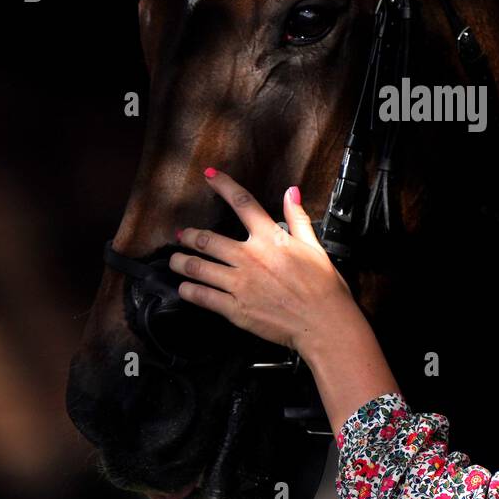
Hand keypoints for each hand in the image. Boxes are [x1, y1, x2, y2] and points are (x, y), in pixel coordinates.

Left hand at [171, 169, 361, 357]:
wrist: (323, 323)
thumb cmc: (323, 287)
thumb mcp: (314, 246)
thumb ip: (298, 218)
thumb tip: (291, 192)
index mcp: (270, 239)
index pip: (242, 203)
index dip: (223, 186)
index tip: (209, 176)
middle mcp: (250, 257)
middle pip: (207, 240)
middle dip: (189, 236)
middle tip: (182, 235)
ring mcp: (239, 284)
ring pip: (198, 268)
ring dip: (181, 262)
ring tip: (175, 260)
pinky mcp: (235, 308)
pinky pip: (203, 296)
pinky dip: (189, 290)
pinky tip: (185, 288)